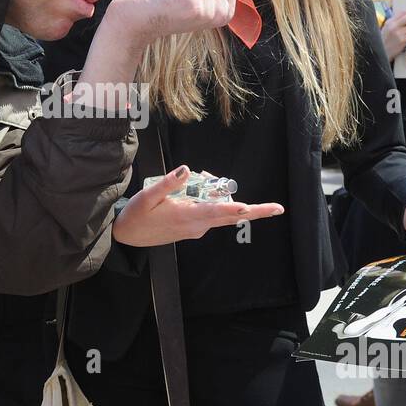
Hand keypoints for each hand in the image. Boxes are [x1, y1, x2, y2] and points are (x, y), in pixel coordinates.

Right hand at [111, 165, 284, 246]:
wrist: (127, 237)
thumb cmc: (136, 215)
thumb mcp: (148, 195)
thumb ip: (169, 183)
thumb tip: (187, 169)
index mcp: (187, 217)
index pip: (217, 212)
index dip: (235, 209)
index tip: (250, 208)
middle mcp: (197, 225)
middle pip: (232, 218)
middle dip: (254, 211)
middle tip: (277, 208)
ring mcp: (198, 228)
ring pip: (223, 212)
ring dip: (225, 196)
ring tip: (205, 176)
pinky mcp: (195, 228)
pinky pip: (213, 213)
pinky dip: (215, 201)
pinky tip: (201, 185)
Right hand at [381, 9, 405, 61]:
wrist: (381, 52)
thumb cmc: (385, 40)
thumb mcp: (387, 28)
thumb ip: (395, 21)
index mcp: (389, 22)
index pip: (402, 13)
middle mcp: (393, 26)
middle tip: (405, 27)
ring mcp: (398, 33)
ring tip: (401, 36)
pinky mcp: (402, 40)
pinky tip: (402, 40)